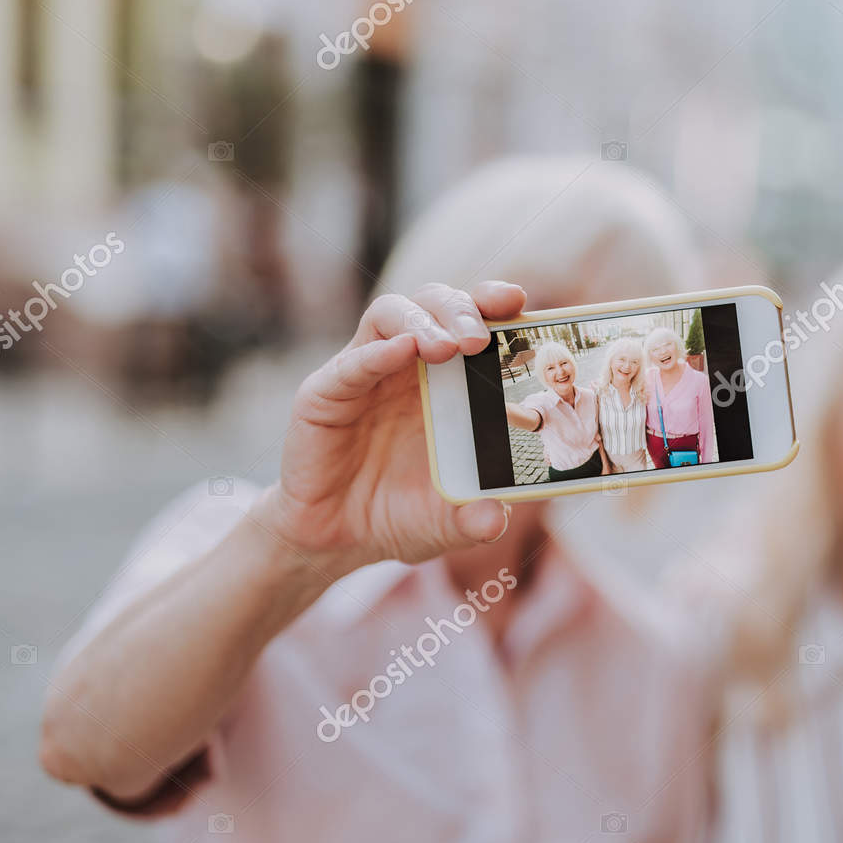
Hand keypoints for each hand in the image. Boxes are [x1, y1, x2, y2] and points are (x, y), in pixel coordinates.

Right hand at [254, 281, 525, 571]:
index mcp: (449, 381)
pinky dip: (376, 353)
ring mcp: (365, 375)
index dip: (493, 303)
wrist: (336, 540)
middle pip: (434, 305)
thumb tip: (495, 521)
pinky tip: (401, 351)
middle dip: (461, 309)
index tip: (518, 302)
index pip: (472, 321)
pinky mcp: (324, 395)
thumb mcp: (447, 522)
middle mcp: (407, 366)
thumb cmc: (399, 514)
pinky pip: (350, 364)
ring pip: (391, 315)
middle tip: (480, 339)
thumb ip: (474, 521)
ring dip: (423, 321)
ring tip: (448, 347)